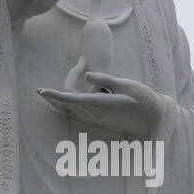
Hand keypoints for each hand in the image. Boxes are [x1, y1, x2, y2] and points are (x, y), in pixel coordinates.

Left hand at [38, 72, 165, 137]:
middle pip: (69, 105)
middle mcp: (97, 114)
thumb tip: (87, 74)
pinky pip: (79, 114)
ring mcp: (99, 119)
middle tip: (40, 90)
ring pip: (72, 111)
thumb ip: (105, 80)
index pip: (74, 99)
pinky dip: (67, 108)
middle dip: (53, 97)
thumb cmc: (143, 99)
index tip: (42, 92)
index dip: (56, 95)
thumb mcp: (127, 84)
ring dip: (57, 104)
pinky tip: (61, 104)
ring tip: (44, 98)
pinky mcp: (101, 119)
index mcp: (102, 104)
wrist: (153, 118)